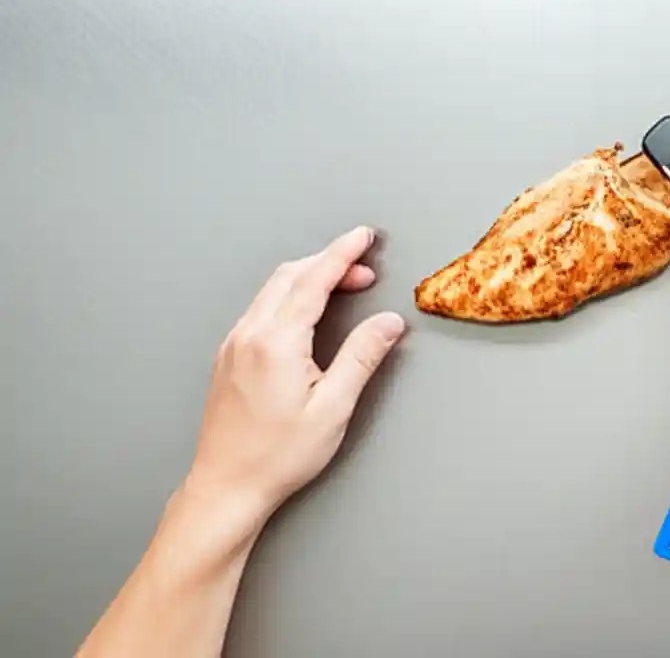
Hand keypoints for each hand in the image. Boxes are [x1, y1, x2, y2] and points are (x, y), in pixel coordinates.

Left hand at [183, 226, 405, 520]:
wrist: (226, 486)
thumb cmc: (278, 455)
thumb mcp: (333, 408)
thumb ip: (362, 357)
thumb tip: (389, 322)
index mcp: (276, 342)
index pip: (314, 280)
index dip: (343, 253)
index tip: (364, 237)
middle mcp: (249, 335)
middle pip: (290, 276)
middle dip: (329, 262)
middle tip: (365, 267)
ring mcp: (234, 345)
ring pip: (273, 290)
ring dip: (309, 278)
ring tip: (343, 287)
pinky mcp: (228, 358)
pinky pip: (260, 309)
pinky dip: (289, 297)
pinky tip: (307, 313)